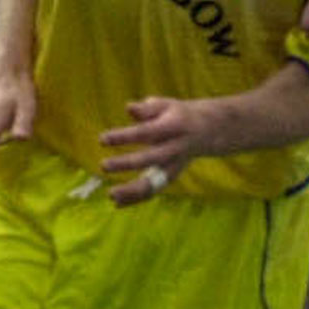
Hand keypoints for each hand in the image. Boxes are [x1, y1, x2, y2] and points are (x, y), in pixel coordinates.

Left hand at [96, 95, 221, 206]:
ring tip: (110, 194)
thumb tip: (129, 108)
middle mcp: (174, 149)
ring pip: (154, 182)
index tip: (101, 139)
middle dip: (126, 164)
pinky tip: (117, 203)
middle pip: (149, 159)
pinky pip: (154, 191)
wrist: (207, 131)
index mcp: (172, 128)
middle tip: (103, 165)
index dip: (123, 137)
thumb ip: (147, 109)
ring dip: (132, 191)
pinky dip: (136, 199)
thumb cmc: (178, 115)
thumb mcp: (166, 105)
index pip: (145, 133)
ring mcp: (174, 166)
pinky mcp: (171, 177)